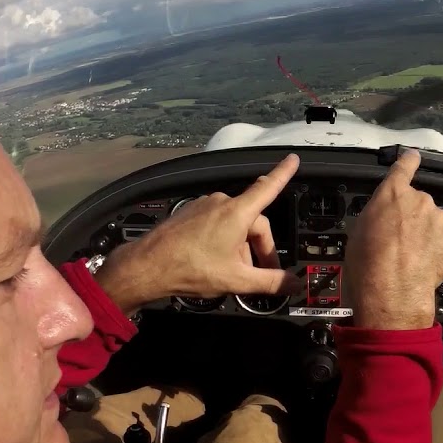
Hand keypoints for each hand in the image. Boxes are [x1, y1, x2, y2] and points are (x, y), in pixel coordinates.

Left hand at [97, 154, 302, 312]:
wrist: (148, 266)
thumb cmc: (190, 269)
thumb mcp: (237, 280)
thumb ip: (270, 282)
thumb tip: (294, 284)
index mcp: (237, 213)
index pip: (268, 187)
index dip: (284, 173)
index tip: (294, 159)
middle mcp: (221, 203)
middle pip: (253, 222)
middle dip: (260, 248)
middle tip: (262, 273)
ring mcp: (203, 207)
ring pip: (234, 226)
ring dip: (240, 248)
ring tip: (232, 273)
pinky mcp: (190, 214)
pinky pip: (216, 225)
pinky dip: (223, 242)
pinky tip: (214, 263)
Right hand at [345, 149, 442, 329]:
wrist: (393, 288)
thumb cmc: (368, 263)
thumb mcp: (359, 231)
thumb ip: (377, 214)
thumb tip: (383, 218)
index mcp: (391, 194)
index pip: (402, 169)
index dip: (409, 161)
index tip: (414, 156)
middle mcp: (419, 199)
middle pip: (419, 203)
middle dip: (412, 218)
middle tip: (401, 241)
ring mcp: (439, 217)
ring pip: (434, 221)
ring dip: (427, 233)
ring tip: (413, 256)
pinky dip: (441, 247)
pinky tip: (427, 261)